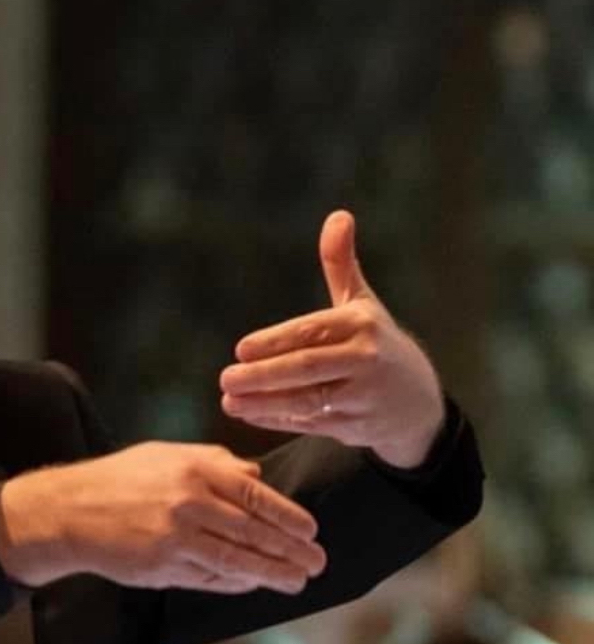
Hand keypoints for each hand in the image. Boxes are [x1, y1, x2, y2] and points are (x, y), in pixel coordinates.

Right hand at [0, 441, 325, 592]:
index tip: (311, 531)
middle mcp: (188, 502)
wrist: (70, 511)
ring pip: (236, 560)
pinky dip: (236, 582)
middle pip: (253, 531)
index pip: (255, 494)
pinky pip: (210, 578)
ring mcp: (176, 538)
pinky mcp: (163, 566)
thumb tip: (256, 474)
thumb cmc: (120, 479)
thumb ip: (214, 461)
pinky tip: (254, 583)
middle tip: (317, 562)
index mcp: (193, 469)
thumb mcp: (167, 454)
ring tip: (296, 581)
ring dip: (272, 573)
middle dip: (290, 550)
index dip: (287, 516)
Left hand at [218, 210, 444, 468]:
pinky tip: (249, 415)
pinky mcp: (356, 428)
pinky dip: (278, 421)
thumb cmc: (377, 344)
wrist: (418, 403)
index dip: (275, 341)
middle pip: (307, 369)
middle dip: (264, 375)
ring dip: (264, 403)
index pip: (313, 332)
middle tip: (226, 377)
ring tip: (229, 400)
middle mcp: (366, 360)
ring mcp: (362, 397)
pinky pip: (310, 424)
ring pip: (307, 401)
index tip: (241, 349)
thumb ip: (341, 264)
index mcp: (363, 325)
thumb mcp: (362, 304)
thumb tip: (338, 216)